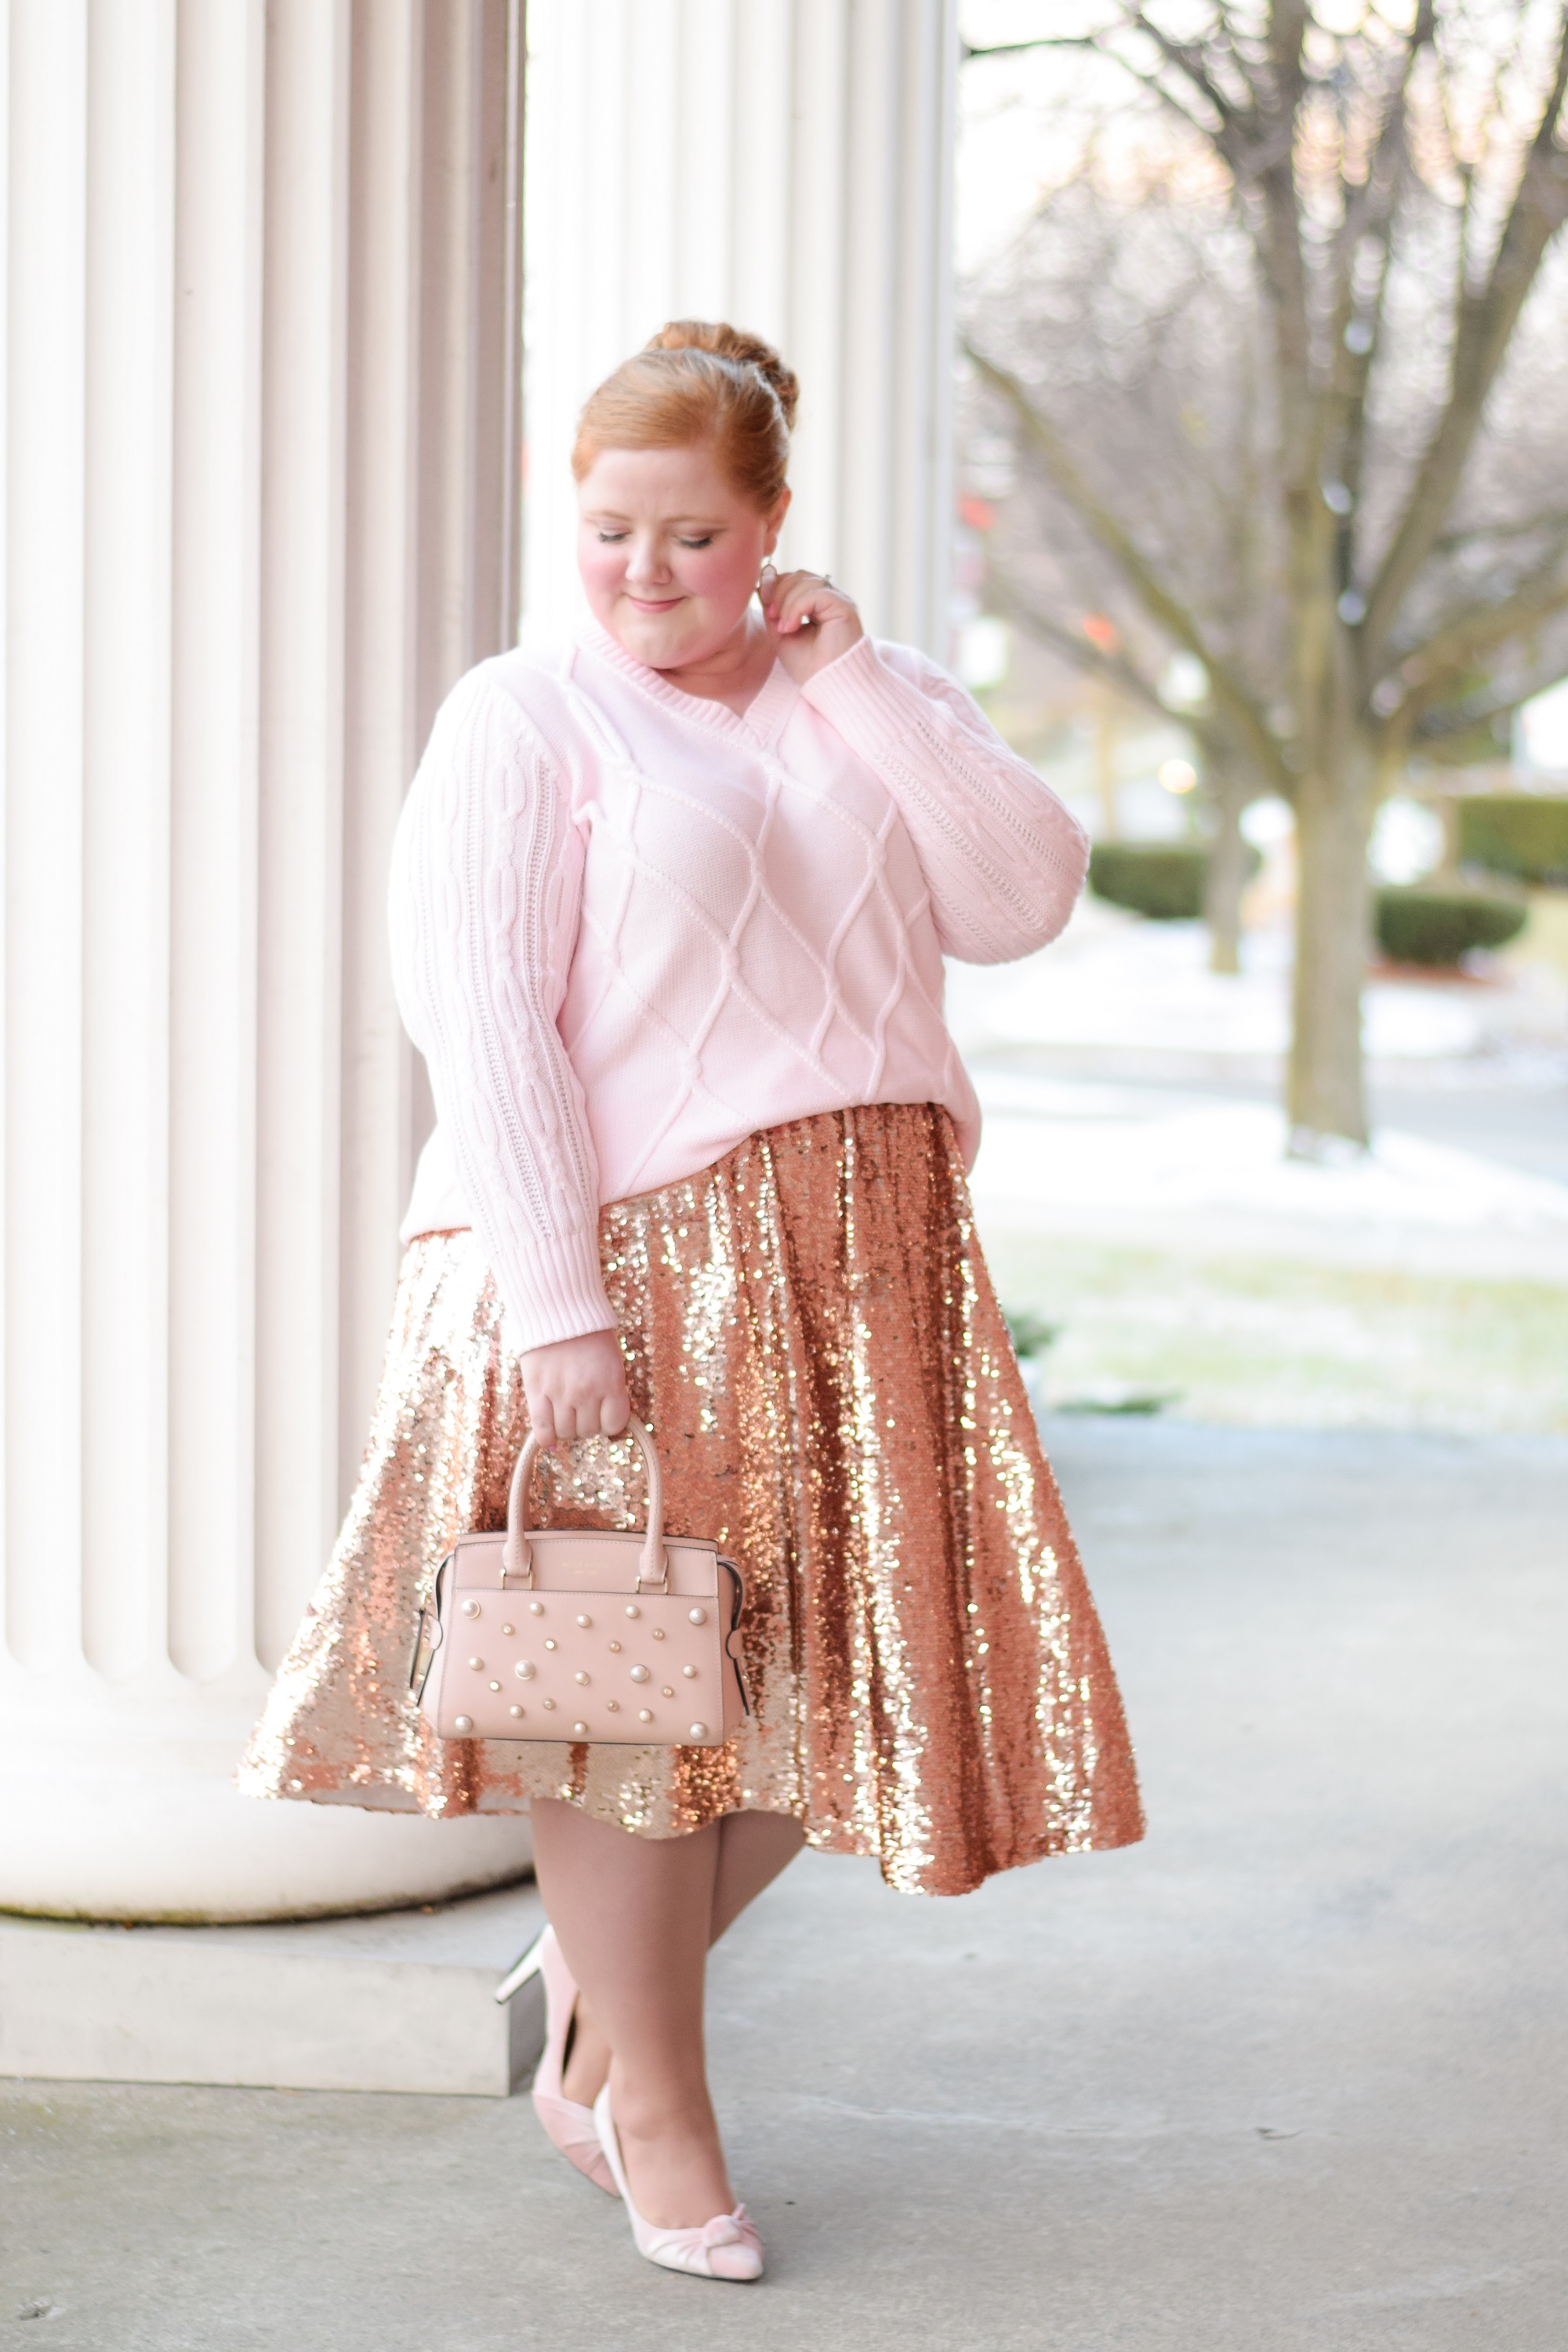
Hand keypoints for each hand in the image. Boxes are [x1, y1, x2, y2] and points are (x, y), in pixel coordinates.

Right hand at [519, 1329, 630, 1446]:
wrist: (558, 1309)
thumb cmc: (589, 1335)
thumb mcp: (611, 1361)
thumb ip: (610, 1391)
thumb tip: (607, 1425)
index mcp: (610, 1382)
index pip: (614, 1425)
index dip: (608, 1423)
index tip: (603, 1414)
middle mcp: (587, 1391)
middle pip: (588, 1430)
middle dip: (586, 1424)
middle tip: (581, 1409)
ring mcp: (560, 1393)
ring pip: (566, 1432)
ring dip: (567, 1428)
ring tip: (565, 1414)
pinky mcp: (536, 1391)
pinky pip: (542, 1428)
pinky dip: (546, 1439)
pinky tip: (549, 1440)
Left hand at [758, 565, 863, 681]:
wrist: (827, 686)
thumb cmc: (808, 667)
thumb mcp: (782, 633)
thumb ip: (775, 609)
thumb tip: (764, 583)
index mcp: (818, 605)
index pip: (795, 579)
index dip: (776, 583)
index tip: (765, 602)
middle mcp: (831, 599)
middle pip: (800, 575)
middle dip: (779, 591)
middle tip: (771, 615)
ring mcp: (839, 601)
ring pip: (807, 581)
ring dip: (787, 602)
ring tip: (783, 628)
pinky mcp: (844, 607)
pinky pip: (815, 593)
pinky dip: (796, 608)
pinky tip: (791, 627)